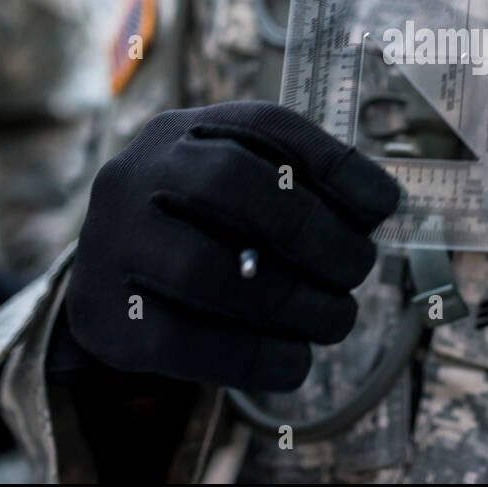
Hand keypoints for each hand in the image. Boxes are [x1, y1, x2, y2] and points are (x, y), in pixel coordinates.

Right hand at [64, 101, 400, 391]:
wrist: (113, 293)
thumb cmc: (200, 235)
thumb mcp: (237, 194)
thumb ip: (296, 192)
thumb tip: (378, 209)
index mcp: (182, 132)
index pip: (265, 126)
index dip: (334, 163)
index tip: (383, 204)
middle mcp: (136, 174)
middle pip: (229, 183)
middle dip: (312, 230)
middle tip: (357, 268)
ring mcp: (110, 243)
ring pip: (204, 268)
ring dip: (291, 301)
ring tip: (336, 319)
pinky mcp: (104, 317)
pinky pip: (183, 341)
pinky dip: (254, 355)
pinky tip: (295, 360)